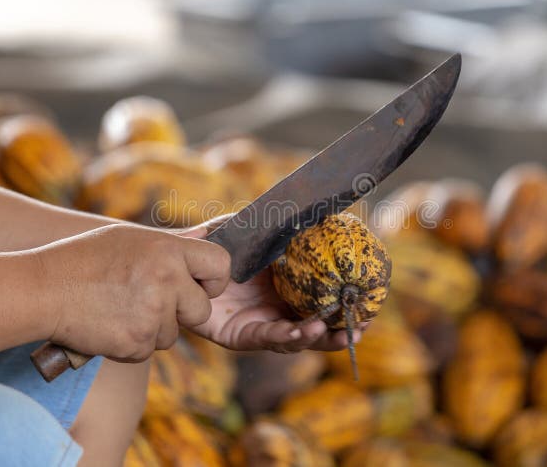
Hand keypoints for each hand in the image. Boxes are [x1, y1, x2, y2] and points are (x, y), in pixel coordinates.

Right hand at [36, 223, 229, 361]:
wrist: (42, 289)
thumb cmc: (83, 259)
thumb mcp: (129, 238)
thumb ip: (171, 244)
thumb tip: (207, 237)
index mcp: (168, 250)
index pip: (221, 265)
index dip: (214, 279)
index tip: (201, 285)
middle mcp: (168, 280)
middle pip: (202, 309)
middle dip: (183, 312)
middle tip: (151, 302)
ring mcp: (154, 313)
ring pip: (173, 333)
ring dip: (153, 328)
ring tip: (120, 308)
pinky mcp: (137, 342)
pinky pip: (148, 350)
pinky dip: (132, 343)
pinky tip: (110, 324)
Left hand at [180, 218, 363, 353]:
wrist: (176, 258)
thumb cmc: (215, 242)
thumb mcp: (253, 230)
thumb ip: (281, 225)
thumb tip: (316, 208)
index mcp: (286, 289)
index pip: (322, 304)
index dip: (344, 309)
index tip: (370, 309)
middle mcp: (276, 310)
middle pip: (315, 328)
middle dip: (339, 333)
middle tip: (361, 328)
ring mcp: (259, 324)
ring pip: (295, 338)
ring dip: (315, 337)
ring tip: (332, 331)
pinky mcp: (238, 336)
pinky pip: (265, 338)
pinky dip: (285, 337)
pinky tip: (301, 332)